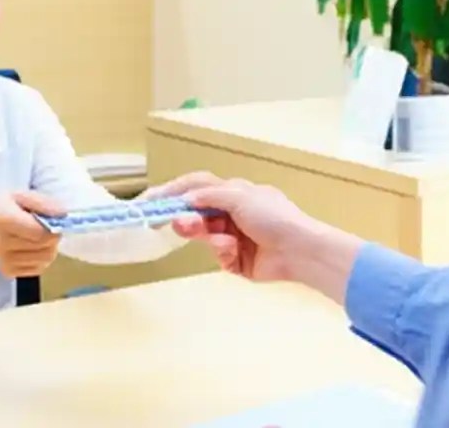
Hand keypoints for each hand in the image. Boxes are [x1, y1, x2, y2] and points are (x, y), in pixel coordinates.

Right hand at [0, 192, 64, 277]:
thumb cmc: (2, 208)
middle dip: (53, 238)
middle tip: (48, 228)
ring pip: (44, 260)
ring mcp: (3, 260)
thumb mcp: (19, 195)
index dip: (53, 229)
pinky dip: (41, 259)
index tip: (55, 221)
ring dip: (49, 248)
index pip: (39, 233)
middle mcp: (1, 243)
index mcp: (3, 220)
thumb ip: (42, 202)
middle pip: (44, 248)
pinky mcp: (7, 272)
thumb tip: (63, 214)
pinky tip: (32, 248)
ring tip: (39, 237)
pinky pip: (38, 269)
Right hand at [154, 172, 361, 301]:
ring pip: (205, 236)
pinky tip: (235, 252)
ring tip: (218, 239)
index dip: (172, 191)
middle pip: (196, 214)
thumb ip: (209, 196)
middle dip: (187, 218)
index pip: (196, 187)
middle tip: (177, 224)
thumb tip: (184, 199)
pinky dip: (223, 253)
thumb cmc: (273, 216)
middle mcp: (231, 213)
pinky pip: (218, 256)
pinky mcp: (236, 260)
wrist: (299, 250)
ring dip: (207, 236)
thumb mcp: (240, 196)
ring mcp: (233, 237)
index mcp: (234, 193)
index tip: (148, 201)